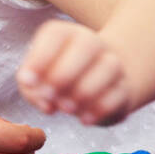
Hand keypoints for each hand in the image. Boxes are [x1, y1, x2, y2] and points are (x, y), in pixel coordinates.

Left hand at [16, 18, 132, 125]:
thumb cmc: (55, 77)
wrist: (98, 84)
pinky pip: (119, 93)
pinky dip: (100, 108)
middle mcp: (92, 42)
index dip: (40, 57)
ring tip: (66, 108)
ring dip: (84, 91)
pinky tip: (84, 119)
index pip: (55, 34)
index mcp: (65, 34)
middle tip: (48, 95)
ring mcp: (113, 63)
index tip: (28, 80)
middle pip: (86, 47)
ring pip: (107, 67)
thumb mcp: (36, 77)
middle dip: (64, 74)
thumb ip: (30, 87)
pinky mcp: (125, 87)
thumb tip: (45, 102)